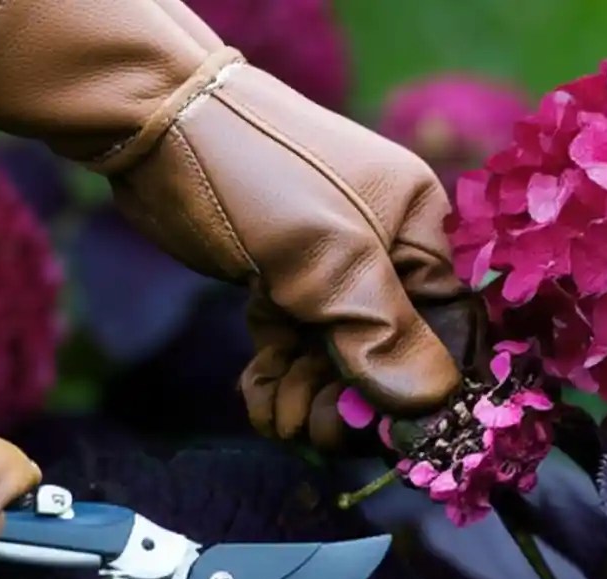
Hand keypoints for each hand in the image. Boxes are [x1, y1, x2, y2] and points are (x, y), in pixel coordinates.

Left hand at [0, 0, 468, 446]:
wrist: (158, 121)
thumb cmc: (258, 176)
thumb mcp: (330, 258)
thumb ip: (383, 332)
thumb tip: (433, 403)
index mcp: (419, 233)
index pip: (448, 331)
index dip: (421, 388)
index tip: (382, 430)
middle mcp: (384, 256)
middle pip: (390, 358)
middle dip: (350, 401)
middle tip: (311, 423)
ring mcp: (331, 274)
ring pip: (338, 363)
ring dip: (308, 399)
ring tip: (276, 409)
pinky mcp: (283, 288)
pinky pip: (297, 353)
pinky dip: (279, 383)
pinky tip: (258, 394)